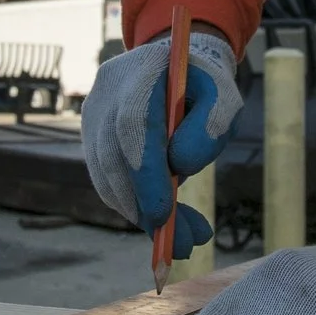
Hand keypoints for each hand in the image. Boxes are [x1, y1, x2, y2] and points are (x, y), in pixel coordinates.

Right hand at [81, 28, 239, 255]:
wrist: (174, 72)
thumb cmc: (203, 89)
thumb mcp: (224, 99)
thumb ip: (211, 126)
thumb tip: (180, 165)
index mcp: (141, 69)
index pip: (132, 124)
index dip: (143, 173)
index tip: (163, 216)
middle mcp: (106, 91)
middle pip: (114, 157)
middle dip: (146, 206)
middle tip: (182, 245)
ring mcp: (91, 114)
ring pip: (106, 176)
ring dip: (140, 213)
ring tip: (181, 239)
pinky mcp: (90, 137)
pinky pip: (106, 180)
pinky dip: (132, 205)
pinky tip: (162, 218)